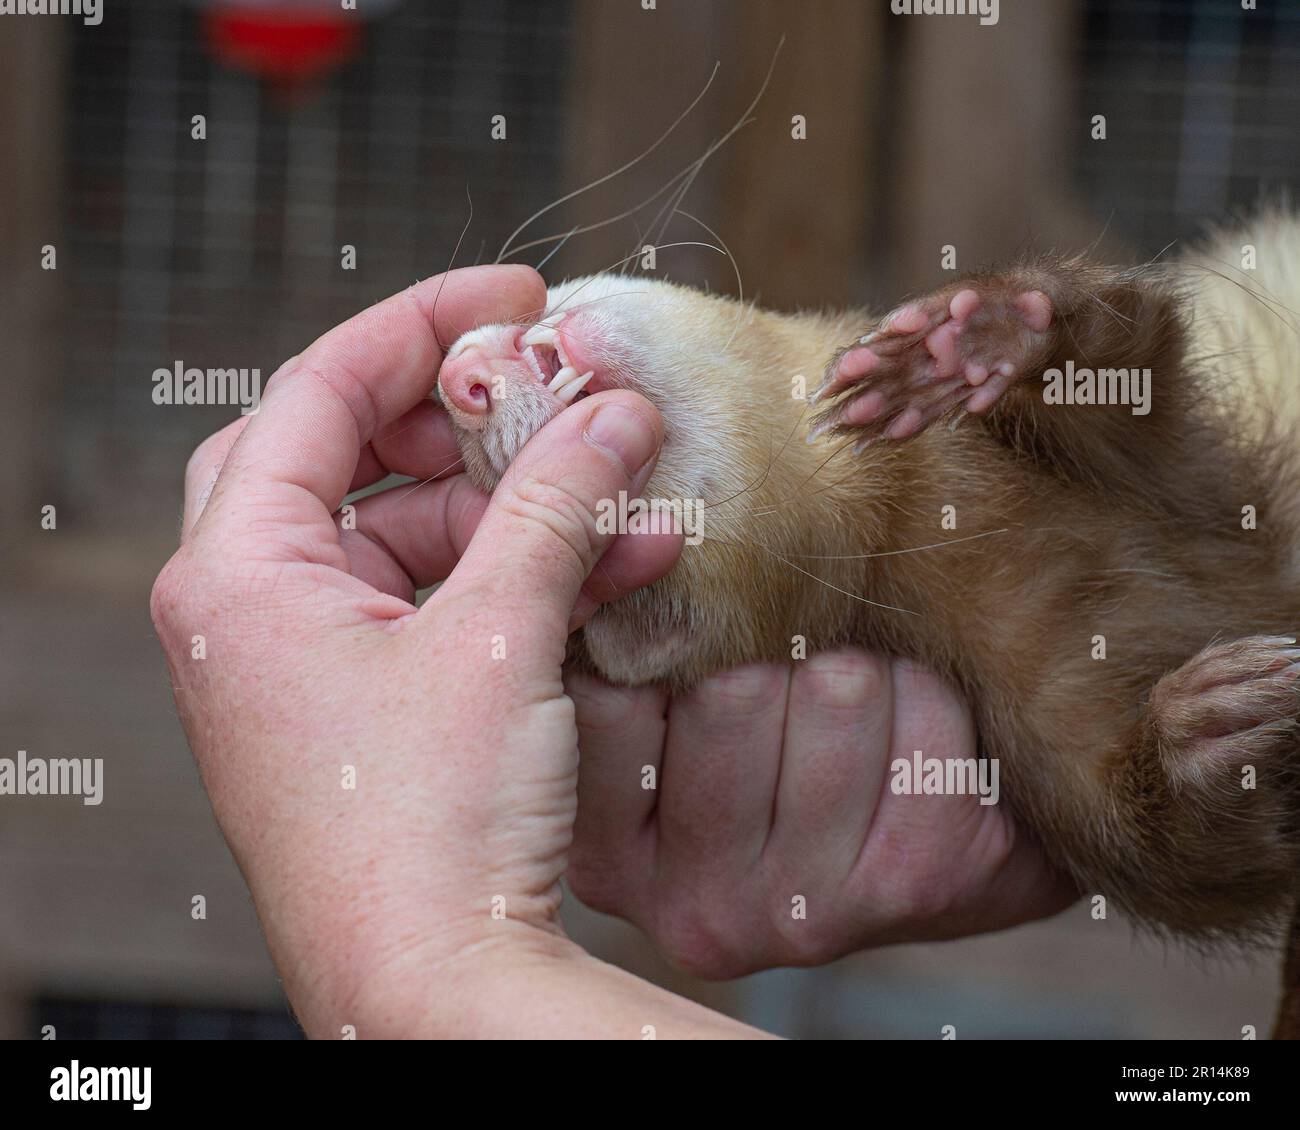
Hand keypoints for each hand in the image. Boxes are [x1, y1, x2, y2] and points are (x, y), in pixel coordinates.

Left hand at [150, 266, 757, 1037]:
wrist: (432, 989)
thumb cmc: (424, 826)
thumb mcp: (500, 635)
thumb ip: (557, 503)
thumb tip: (615, 411)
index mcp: (238, 573)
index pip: (318, 391)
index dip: (423, 327)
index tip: (514, 303)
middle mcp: (255, 612)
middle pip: (355, 459)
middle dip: (466, 423)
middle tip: (551, 395)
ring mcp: (311, 664)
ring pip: (416, 539)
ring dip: (527, 514)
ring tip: (633, 493)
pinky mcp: (369, 709)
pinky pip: (444, 608)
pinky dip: (524, 583)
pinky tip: (623, 566)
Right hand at [566, 652, 1077, 977]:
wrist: (899, 863)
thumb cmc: (751, 760)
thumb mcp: (654, 723)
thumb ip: (626, 647)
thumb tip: (628, 533)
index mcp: (606, 858)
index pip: (608, 695)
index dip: (657, 623)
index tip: (690, 603)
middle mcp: (693, 905)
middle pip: (732, 687)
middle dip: (770, 637)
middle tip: (786, 651)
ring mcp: (805, 908)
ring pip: (839, 687)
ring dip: (855, 657)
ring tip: (849, 684)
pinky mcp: (914, 884)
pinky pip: (927, 711)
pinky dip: (927, 688)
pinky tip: (908, 722)